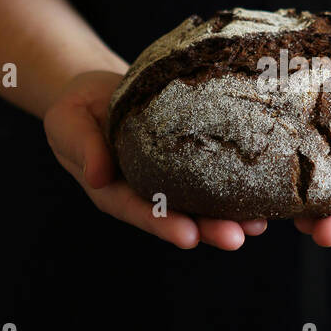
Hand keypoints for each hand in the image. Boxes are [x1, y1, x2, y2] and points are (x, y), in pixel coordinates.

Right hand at [43, 70, 267, 250]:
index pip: (140, 211)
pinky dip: (237, 184)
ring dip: (230, 215)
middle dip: (208, 229)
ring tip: (258, 226)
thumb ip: (83, 147)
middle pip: (178, 216)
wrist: (96, 91)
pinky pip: (213, 173)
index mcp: (115, 190)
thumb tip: (98, 176)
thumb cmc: (77, 110)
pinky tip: (263, 192)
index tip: (189, 237)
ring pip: (201, 202)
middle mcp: (147, 191)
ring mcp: (169, 178)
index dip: (163, 224)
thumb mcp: (67, 123)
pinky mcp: (188, 158)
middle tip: (235, 238)